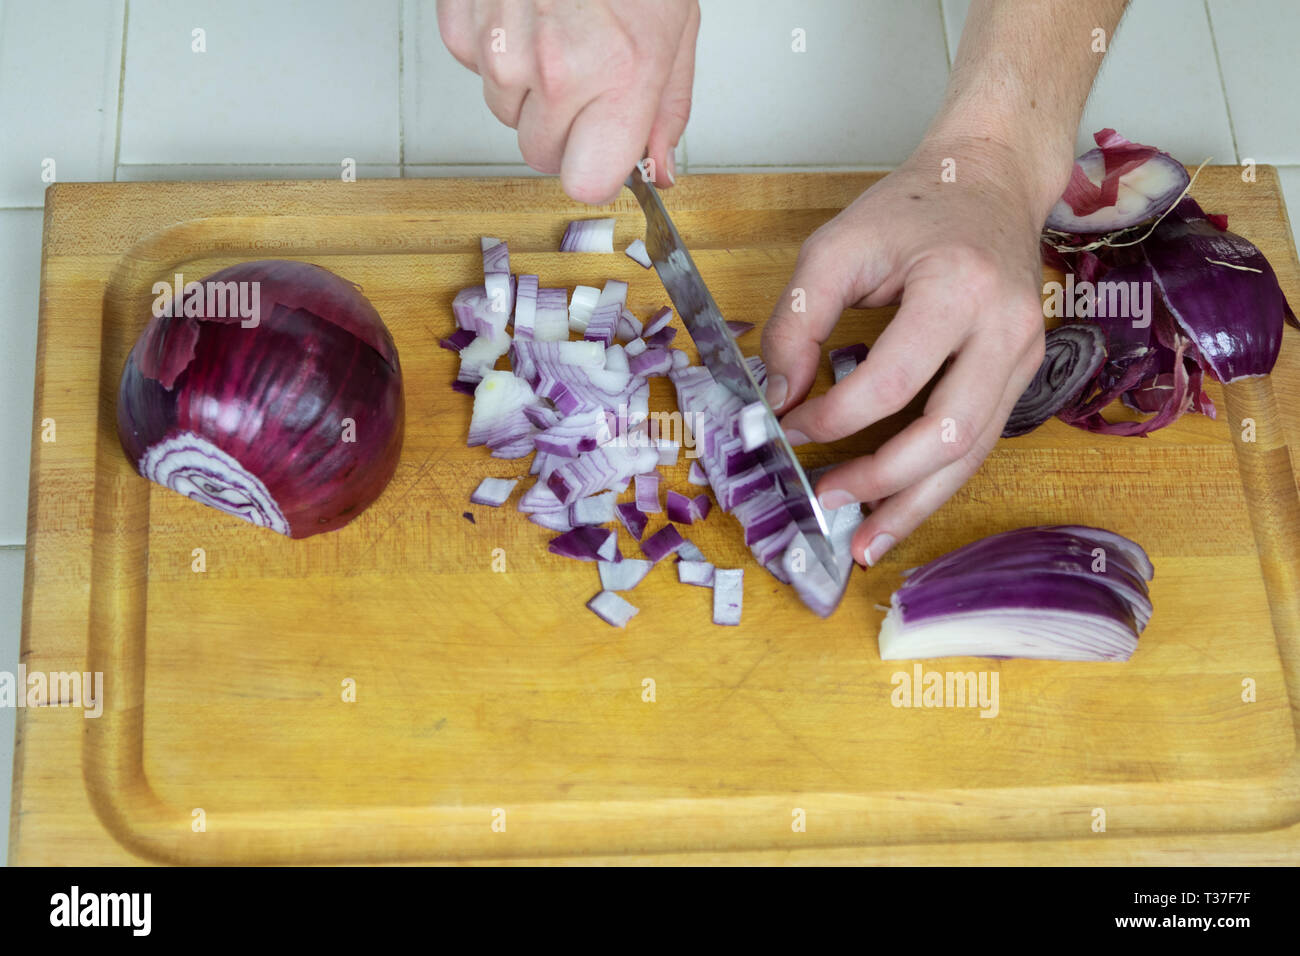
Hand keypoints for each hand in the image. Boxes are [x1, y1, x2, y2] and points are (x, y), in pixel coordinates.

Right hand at [437, 0, 698, 202]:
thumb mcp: (675, 31)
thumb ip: (666, 110)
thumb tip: (659, 169)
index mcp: (620, 78)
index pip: (586, 183)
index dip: (593, 169)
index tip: (602, 150)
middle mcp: (558, 71)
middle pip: (540, 155)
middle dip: (562, 130)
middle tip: (584, 79)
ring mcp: (503, 50)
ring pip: (505, 113)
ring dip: (527, 87)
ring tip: (556, 31)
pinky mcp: (464, 26)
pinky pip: (475, 70)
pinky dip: (497, 50)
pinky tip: (525, 13)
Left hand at [761, 139, 1052, 566]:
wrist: (990, 181)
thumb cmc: (911, 208)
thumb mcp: (837, 246)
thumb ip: (799, 321)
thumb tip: (778, 399)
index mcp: (960, 288)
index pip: (893, 380)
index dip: (834, 416)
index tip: (788, 425)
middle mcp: (1005, 331)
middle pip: (947, 434)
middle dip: (880, 480)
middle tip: (823, 500)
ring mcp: (1023, 358)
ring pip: (972, 455)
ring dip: (914, 505)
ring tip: (864, 542)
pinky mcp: (1021, 376)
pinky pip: (978, 444)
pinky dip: (935, 484)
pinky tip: (898, 510)